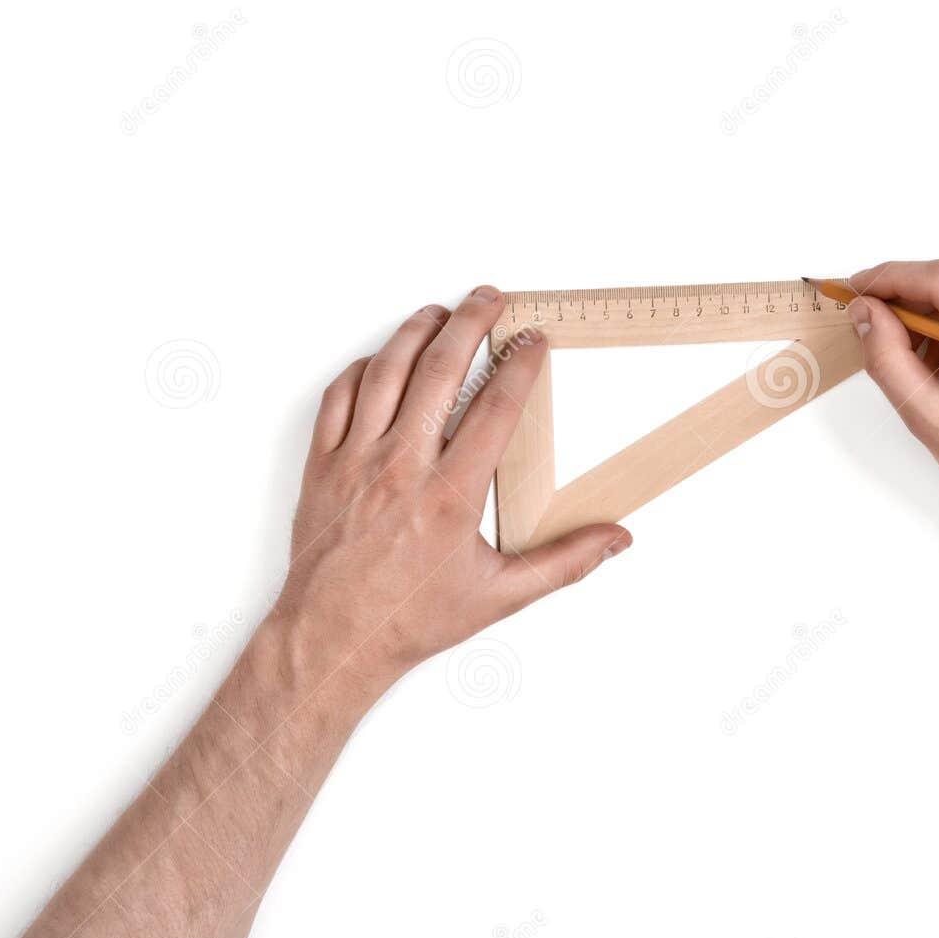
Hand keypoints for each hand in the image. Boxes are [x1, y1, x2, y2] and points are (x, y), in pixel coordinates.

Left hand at [272, 286, 630, 706]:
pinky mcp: (321, 465)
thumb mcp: (500, 596)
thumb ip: (565, 562)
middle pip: (439, 369)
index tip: (535, 341)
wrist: (333, 638)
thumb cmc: (412, 619)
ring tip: (441, 312)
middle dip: (470, 322)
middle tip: (491, 299)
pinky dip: (363, 369)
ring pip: (386, 372)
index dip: (520, 366)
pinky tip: (383, 361)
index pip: (495, 408)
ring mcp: (356, 461)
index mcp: (451, 496)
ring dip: (416, 332)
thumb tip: (617, 539)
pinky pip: (338, 396)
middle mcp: (402, 468)